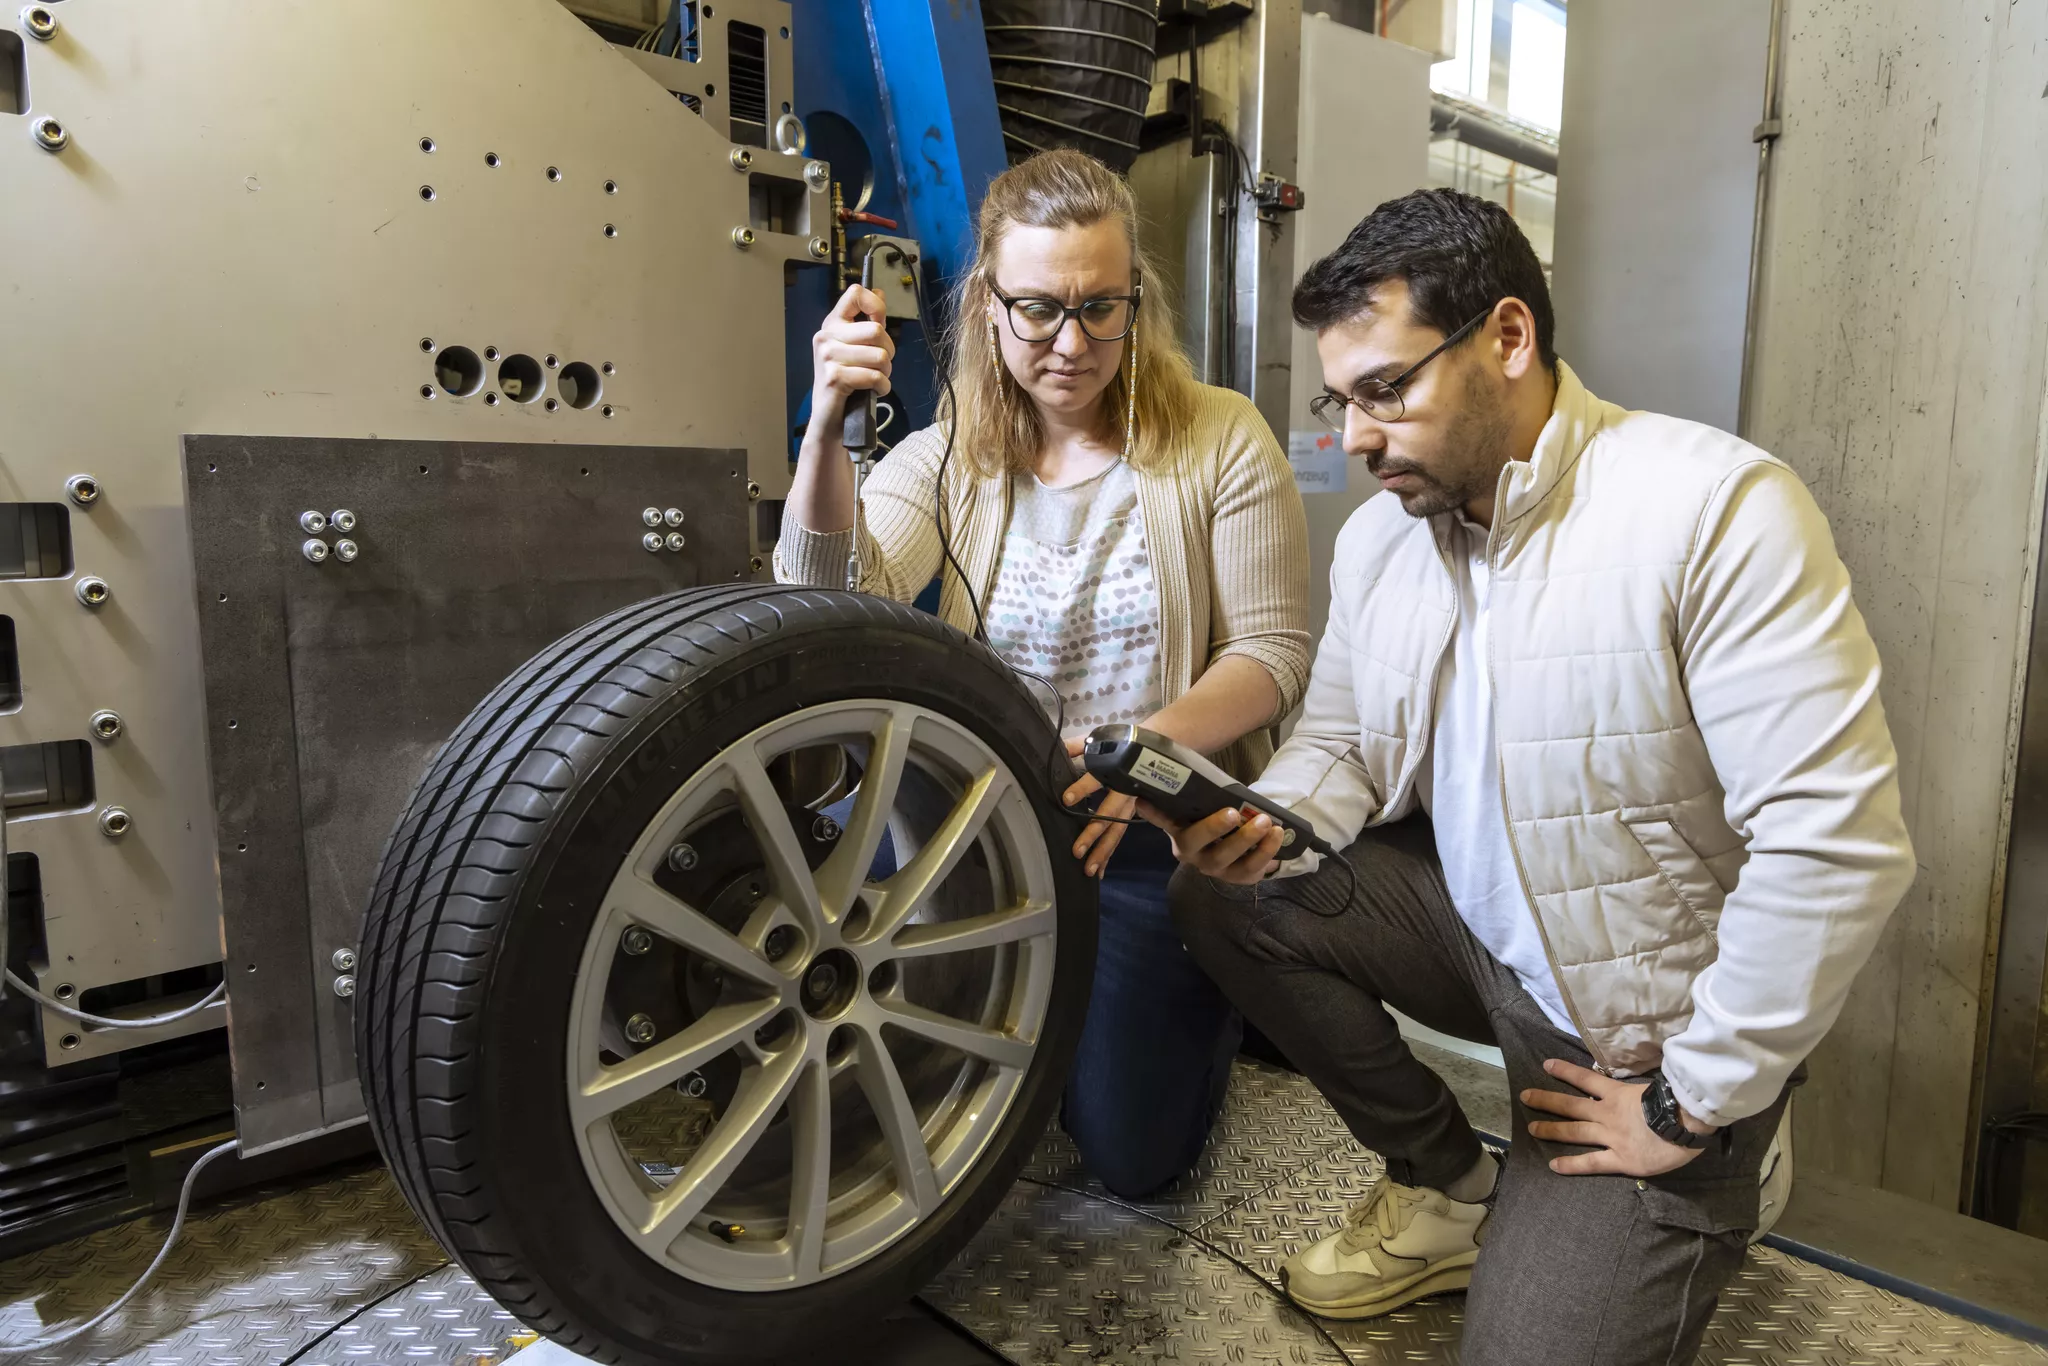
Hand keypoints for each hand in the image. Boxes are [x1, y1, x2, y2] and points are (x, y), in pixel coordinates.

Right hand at [811, 283, 893, 425]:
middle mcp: (826, 336)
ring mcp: (828, 357)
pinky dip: (882, 387)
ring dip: (886, 372)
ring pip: (880, 355)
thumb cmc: (845, 384)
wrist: (829, 419)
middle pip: (876, 331)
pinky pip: (874, 376)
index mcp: (832, 324)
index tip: (879, 325)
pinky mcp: (834, 378)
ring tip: (875, 379)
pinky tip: (874, 391)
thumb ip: (866, 321)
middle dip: (889, 351)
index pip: (855, 294)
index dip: (876, 307)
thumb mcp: (855, 348)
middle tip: (881, 365)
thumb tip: (879, 293)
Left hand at [1061, 738, 1132, 877]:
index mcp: (1115, 771)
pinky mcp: (1129, 817)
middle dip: (1094, 833)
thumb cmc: (1121, 747)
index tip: (1066, 799)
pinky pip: (1119, 837)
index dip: (1083, 789)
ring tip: (1089, 869)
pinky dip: (1109, 855)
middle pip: (1110, 815)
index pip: (1097, 779)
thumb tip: (1056, 748)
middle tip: (1077, 850)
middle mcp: (1125, 793)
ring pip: (1117, 832)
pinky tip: (1100, 871)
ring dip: (1103, 852)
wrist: (1154, 752)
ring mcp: (1129, 807)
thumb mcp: (1099, 742)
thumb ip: (1077, 746)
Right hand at [1140, 801, 1285, 883]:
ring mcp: (1214, 868)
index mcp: (1179, 832)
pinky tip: (1277, 836)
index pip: (1162, 819)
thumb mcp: (1208, 807)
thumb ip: (1201, 796)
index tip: (1142, 800)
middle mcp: (1191, 853)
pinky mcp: (1238, 878)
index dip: (1152, 812)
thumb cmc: (1218, 818)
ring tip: (1267, 822)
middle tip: (1232, 812)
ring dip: (1247, 840)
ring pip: (1227, 859)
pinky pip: (1251, 869)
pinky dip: (1266, 852)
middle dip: (1214, 828)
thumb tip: (1195, 773)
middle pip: (1197, 844)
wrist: (1240, 846)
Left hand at [1523, 1059, 1713, 1177]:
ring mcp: (1611, 1136)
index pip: (1586, 1078)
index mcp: (1617, 1094)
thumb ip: (1640, 1087)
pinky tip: (1554, 1166)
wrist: (1685, 1122)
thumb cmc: (1677, 1102)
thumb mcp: (1655, 1086)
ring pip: (1574, 1132)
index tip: (1545, 1065)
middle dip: (1546, 1101)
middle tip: (1524, 1097)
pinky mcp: (1620, 1159)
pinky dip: (1572, 1164)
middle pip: (1571, 1105)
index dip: (1565, 1071)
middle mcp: (1607, 1113)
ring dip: (1552, 1130)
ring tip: (1532, 1129)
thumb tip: (1640, 1084)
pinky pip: (1591, 1162)